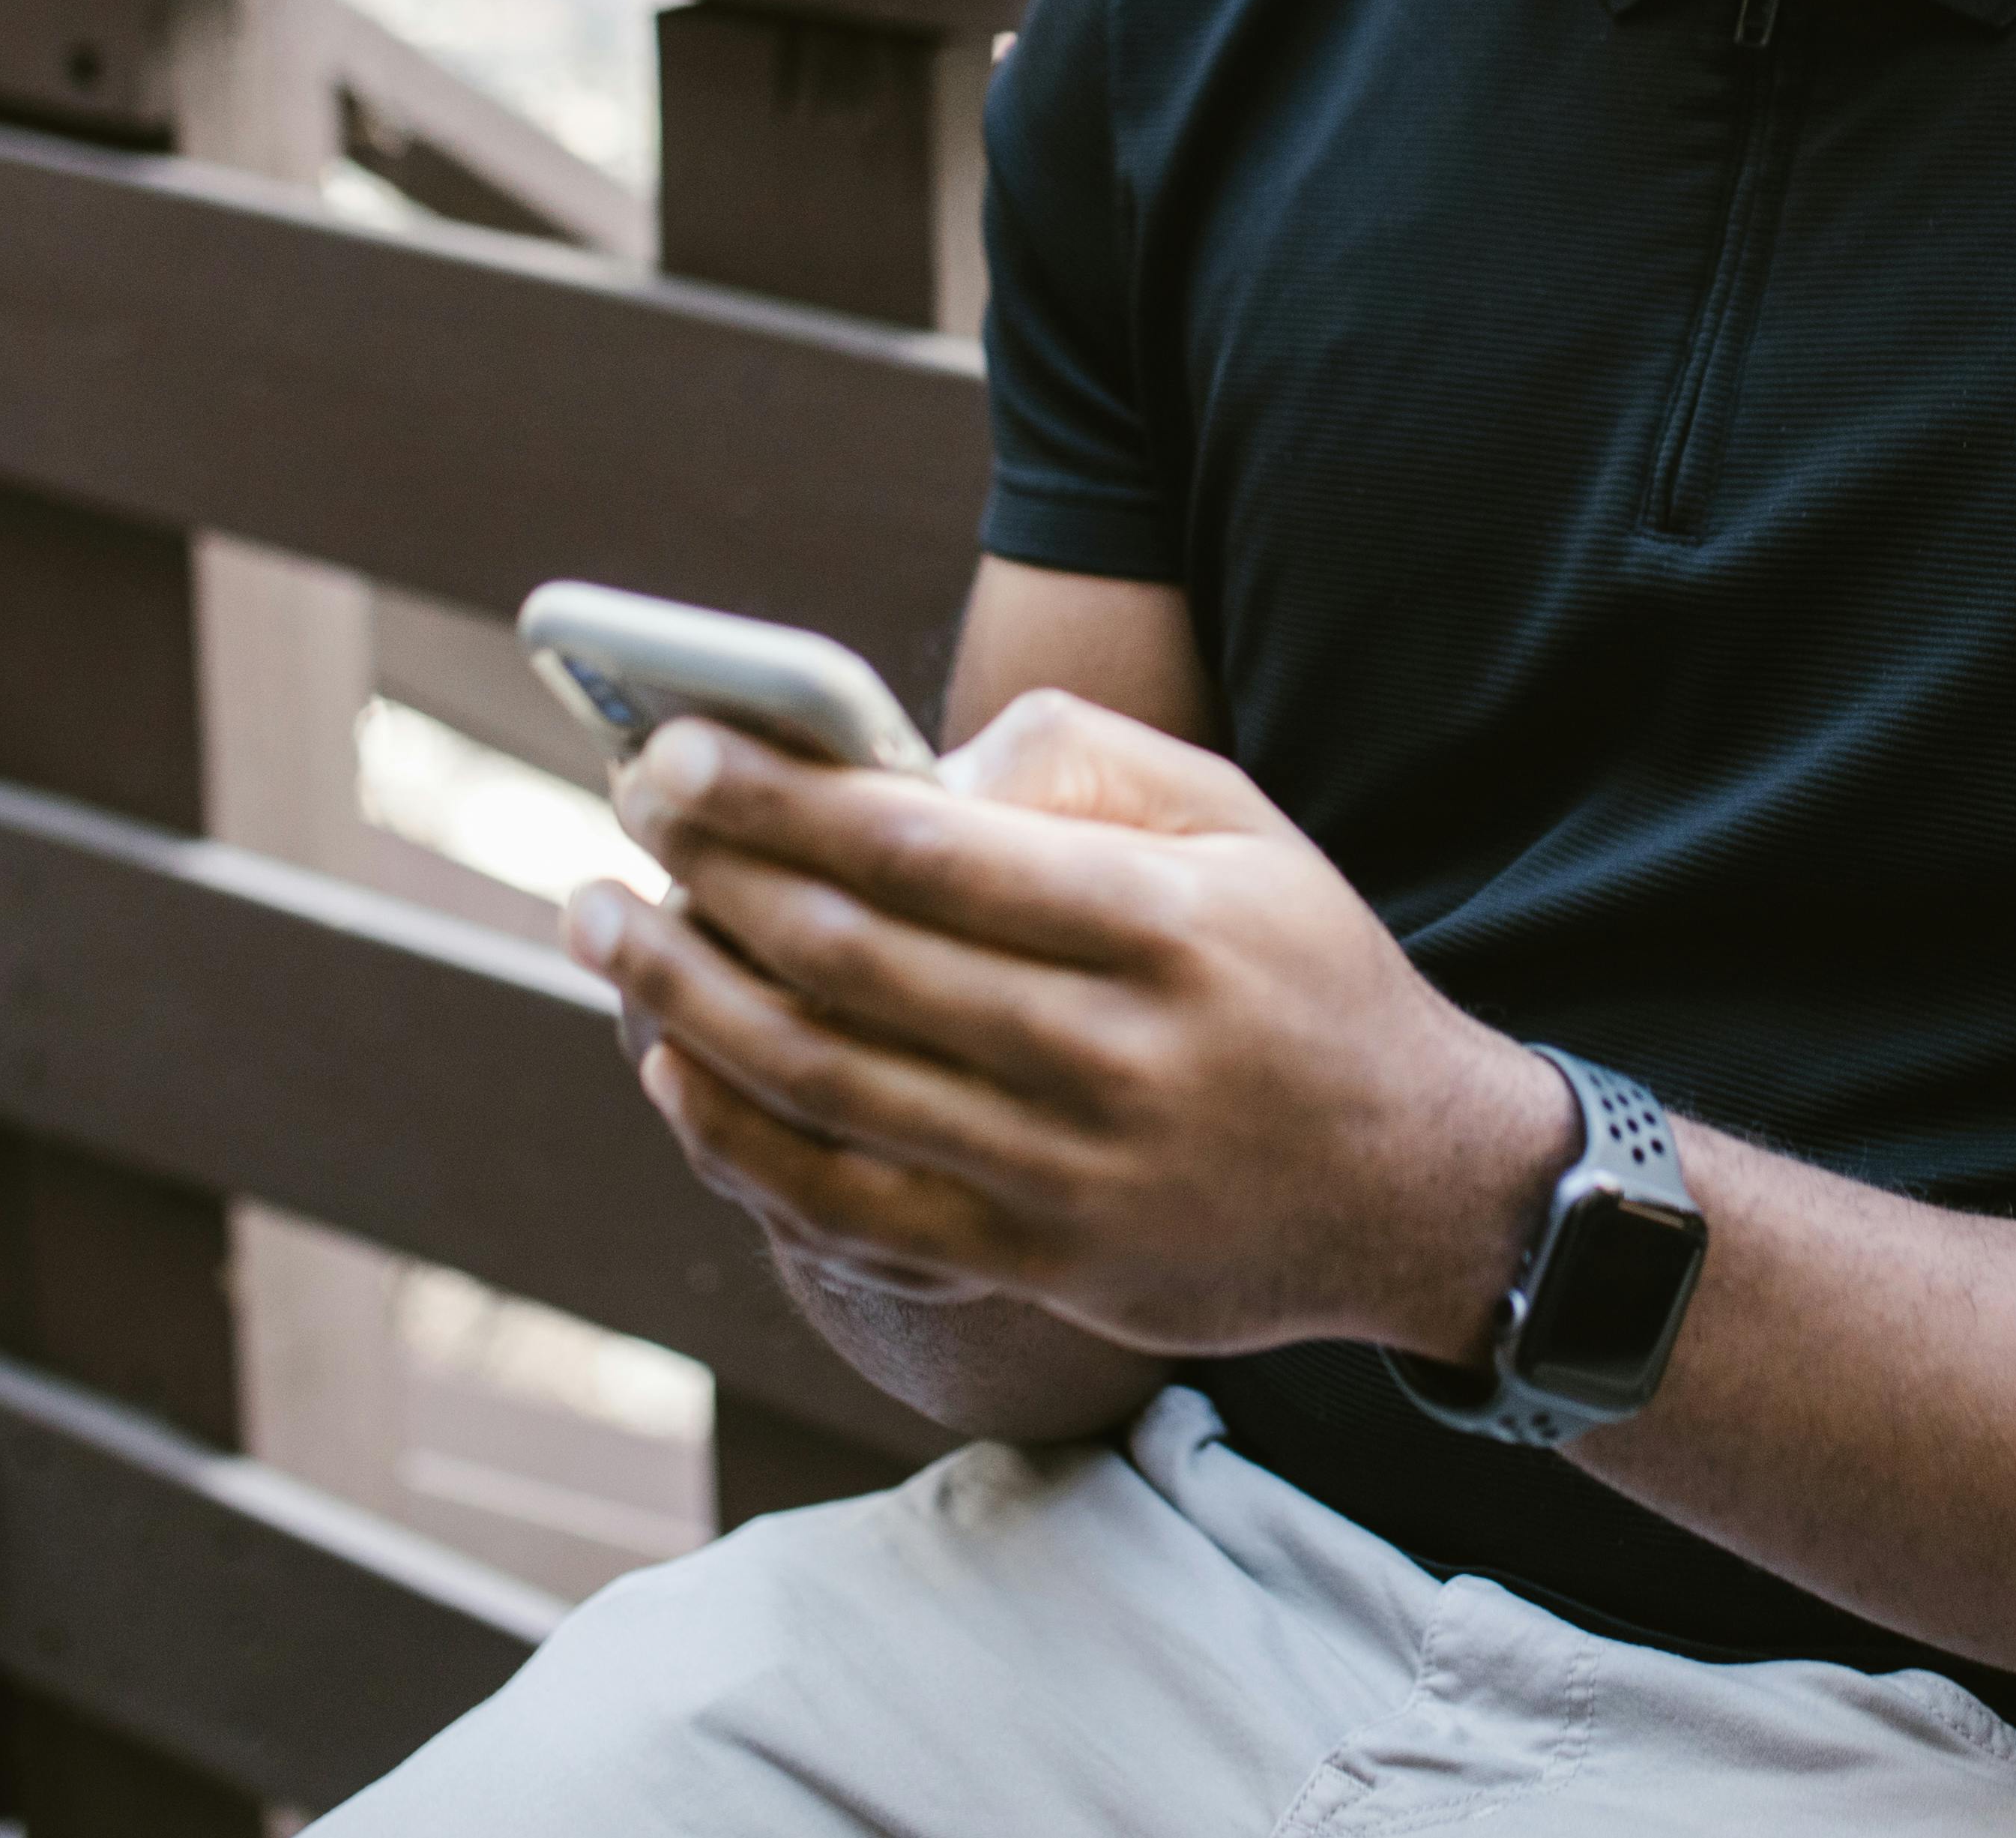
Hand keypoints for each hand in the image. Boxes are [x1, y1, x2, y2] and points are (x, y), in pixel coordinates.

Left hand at [567, 694, 1568, 1362]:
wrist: (1415, 1190)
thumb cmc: (1303, 974)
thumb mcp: (1242, 829)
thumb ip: (1085, 767)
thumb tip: (909, 760)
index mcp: (1163, 923)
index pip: (927, 851)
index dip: (778, 800)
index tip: (672, 753)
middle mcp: (1111, 1053)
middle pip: (852, 965)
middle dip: (705, 881)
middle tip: (617, 816)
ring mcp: (1068, 1174)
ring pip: (824, 1087)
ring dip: (681, 1001)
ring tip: (600, 928)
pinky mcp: (1038, 1262)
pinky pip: (844, 1206)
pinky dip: (735, 1136)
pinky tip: (669, 1066)